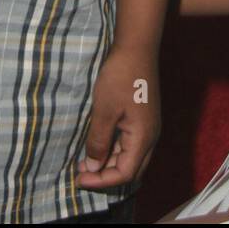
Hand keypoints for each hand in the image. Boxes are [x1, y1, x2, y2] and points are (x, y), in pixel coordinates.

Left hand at [76, 45, 160, 189]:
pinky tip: (97, 143)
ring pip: (130, 157)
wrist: (136, 47)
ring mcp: (148, 127)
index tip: (78, 178)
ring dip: (109, 162)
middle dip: (106, 176)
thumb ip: (99, 141)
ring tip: (84, 160)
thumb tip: (93, 168)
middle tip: (81, 173)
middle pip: (131, 170)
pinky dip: (113, 149)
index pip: (125, 174)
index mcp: (143, 138)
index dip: (101, 180)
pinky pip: (129, 143)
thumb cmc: (120, 77)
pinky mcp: (143, 117)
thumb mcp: (104, 110)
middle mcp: (150, 137)